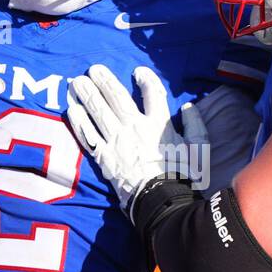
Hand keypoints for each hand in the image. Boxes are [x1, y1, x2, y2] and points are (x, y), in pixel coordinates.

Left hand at [67, 64, 207, 212]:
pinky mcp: (104, 158)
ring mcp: (117, 142)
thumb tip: (188, 106)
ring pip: (98, 112)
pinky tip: (71, 109)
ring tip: (77, 82)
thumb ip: (196, 124)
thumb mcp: (199, 149)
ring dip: (87, 95)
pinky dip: (79, 122)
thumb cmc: (184, 177)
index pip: (152, 93)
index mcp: (160, 124)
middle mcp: (135, 128)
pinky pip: (88, 136)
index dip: (145, 79)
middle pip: (117, 98)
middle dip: (105, 81)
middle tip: (94, 69)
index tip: (137, 72)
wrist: (162, 203)